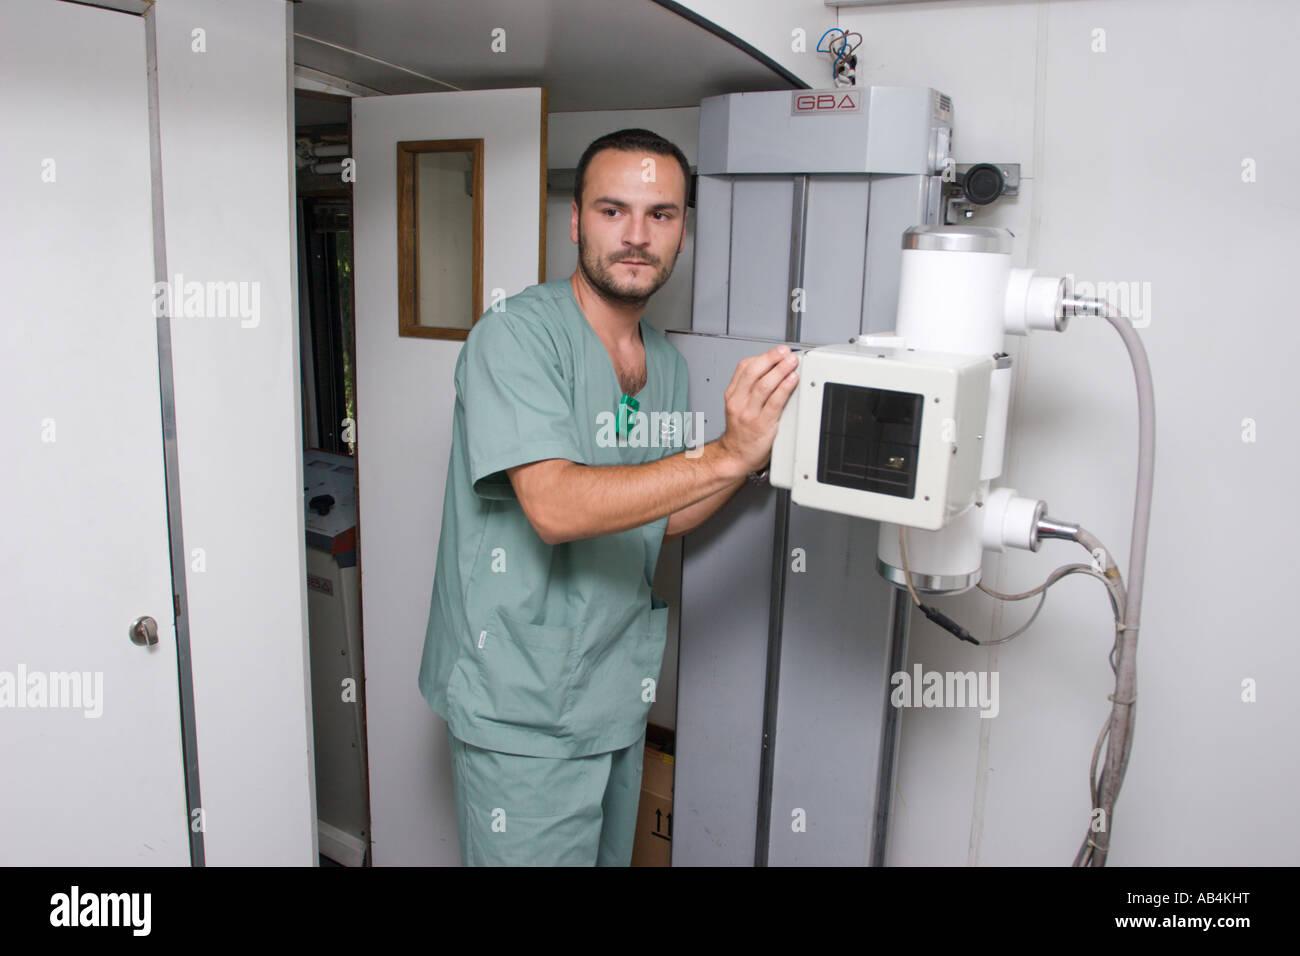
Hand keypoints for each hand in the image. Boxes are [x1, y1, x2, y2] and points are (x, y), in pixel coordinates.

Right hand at [716, 345, 798, 475]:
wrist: (736, 456)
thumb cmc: (741, 433)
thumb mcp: (738, 406)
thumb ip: (750, 389)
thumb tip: (773, 370)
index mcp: (732, 395)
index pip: (744, 368)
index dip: (763, 356)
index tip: (777, 351)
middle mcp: (738, 402)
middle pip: (753, 372)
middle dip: (771, 359)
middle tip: (786, 352)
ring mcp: (749, 414)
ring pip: (764, 385)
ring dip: (780, 370)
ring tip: (792, 362)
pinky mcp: (761, 425)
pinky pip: (774, 403)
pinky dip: (784, 389)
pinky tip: (792, 381)